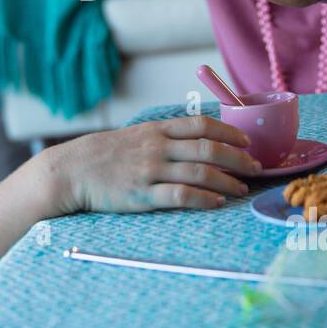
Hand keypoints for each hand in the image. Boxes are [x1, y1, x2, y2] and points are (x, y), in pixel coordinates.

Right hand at [43, 116, 262, 214]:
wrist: (71, 170)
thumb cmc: (103, 154)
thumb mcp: (134, 135)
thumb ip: (162, 137)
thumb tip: (194, 140)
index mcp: (156, 130)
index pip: (201, 125)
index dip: (228, 132)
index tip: (247, 141)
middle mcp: (157, 148)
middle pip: (208, 149)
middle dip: (238, 159)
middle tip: (255, 168)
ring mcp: (150, 171)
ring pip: (200, 173)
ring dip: (227, 181)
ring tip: (241, 188)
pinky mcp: (142, 195)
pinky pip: (181, 196)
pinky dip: (204, 199)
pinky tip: (217, 202)